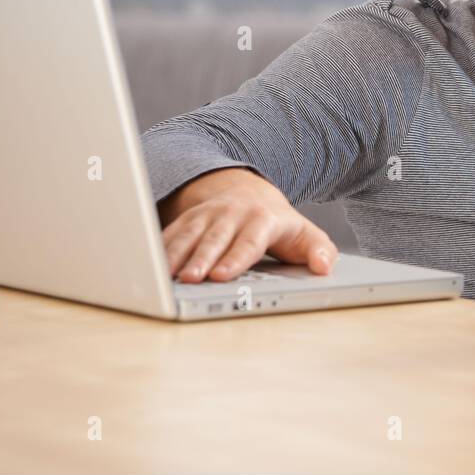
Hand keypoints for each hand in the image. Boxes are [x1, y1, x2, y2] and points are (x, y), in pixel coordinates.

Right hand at [159, 167, 337, 282]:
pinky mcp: (189, 217)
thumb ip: (319, 251)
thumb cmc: (279, 224)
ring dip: (177, 254)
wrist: (251, 193)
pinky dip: (160, 248)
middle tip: (192, 280)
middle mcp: (234, 213)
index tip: (222, 275)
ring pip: (190, 233)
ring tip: (168, 276)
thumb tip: (325, 266)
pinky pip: (171, 232)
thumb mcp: (305, 235)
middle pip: (216, 238)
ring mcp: (209, 214)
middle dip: (202, 259)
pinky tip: (149, 264)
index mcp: (264, 219)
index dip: (235, 259)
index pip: (249, 242)